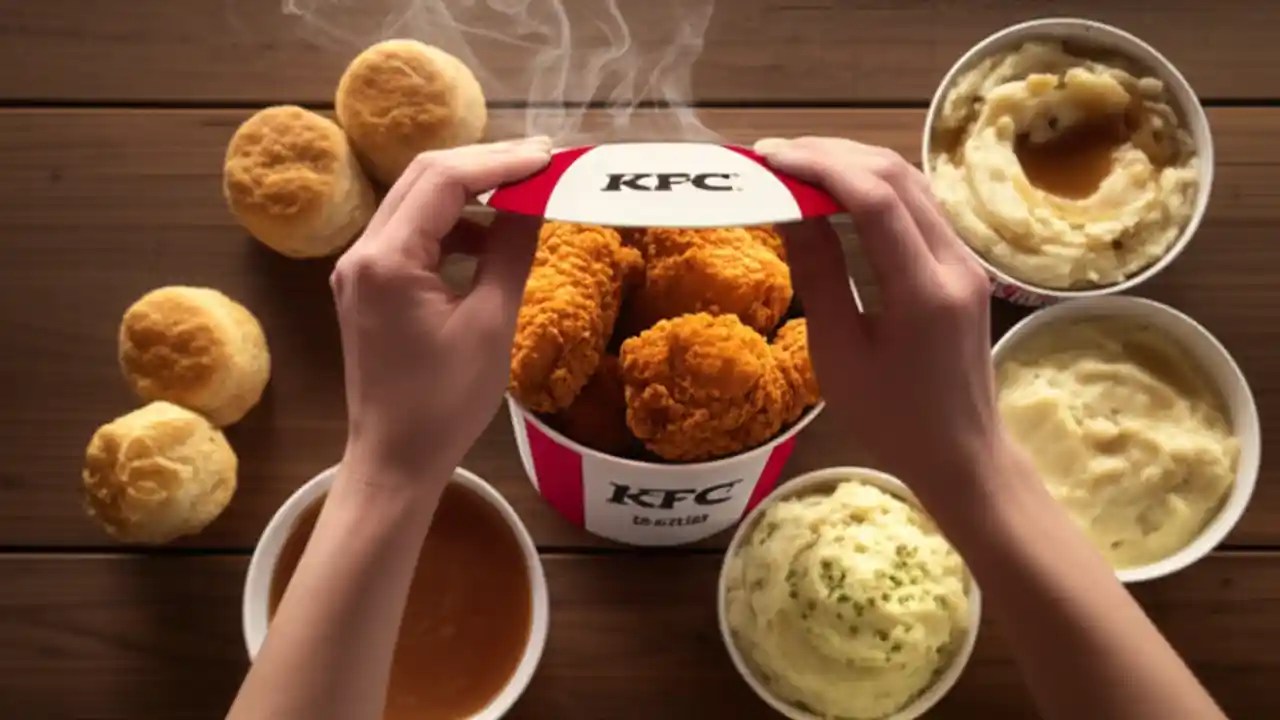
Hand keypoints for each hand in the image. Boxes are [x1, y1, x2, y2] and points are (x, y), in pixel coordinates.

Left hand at [330, 138, 550, 487]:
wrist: (394, 460)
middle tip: (541, 161)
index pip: (444, 180)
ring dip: (469, 192)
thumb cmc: (444, 402)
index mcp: (387, 260)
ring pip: (416, 202)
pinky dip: (453, 226)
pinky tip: (490, 238)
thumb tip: (537, 202)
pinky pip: (412, 235)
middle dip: (484, 165)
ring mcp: (360, 269)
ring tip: (524, 193)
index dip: (500, 161)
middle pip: (424, 179)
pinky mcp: (369, 287)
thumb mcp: (491, 325)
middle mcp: (362, 253)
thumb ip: (511, 252)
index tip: (548, 157)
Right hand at [755, 137, 1005, 507]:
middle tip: (775, 156)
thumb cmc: (892, 421)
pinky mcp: (961, 265)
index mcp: (925, 291)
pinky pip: (918, 206)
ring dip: (855, 164)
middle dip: (834, 155)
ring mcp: (965, 261)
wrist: (962, 454)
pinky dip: (875, 187)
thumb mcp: (840, 355)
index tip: (771, 159)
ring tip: (799, 165)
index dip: (821, 167)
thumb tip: (791, 213)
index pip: (877, 200)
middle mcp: (955, 263)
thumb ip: (820, 277)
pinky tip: (838, 191)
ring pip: (912, 184)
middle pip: (898, 177)